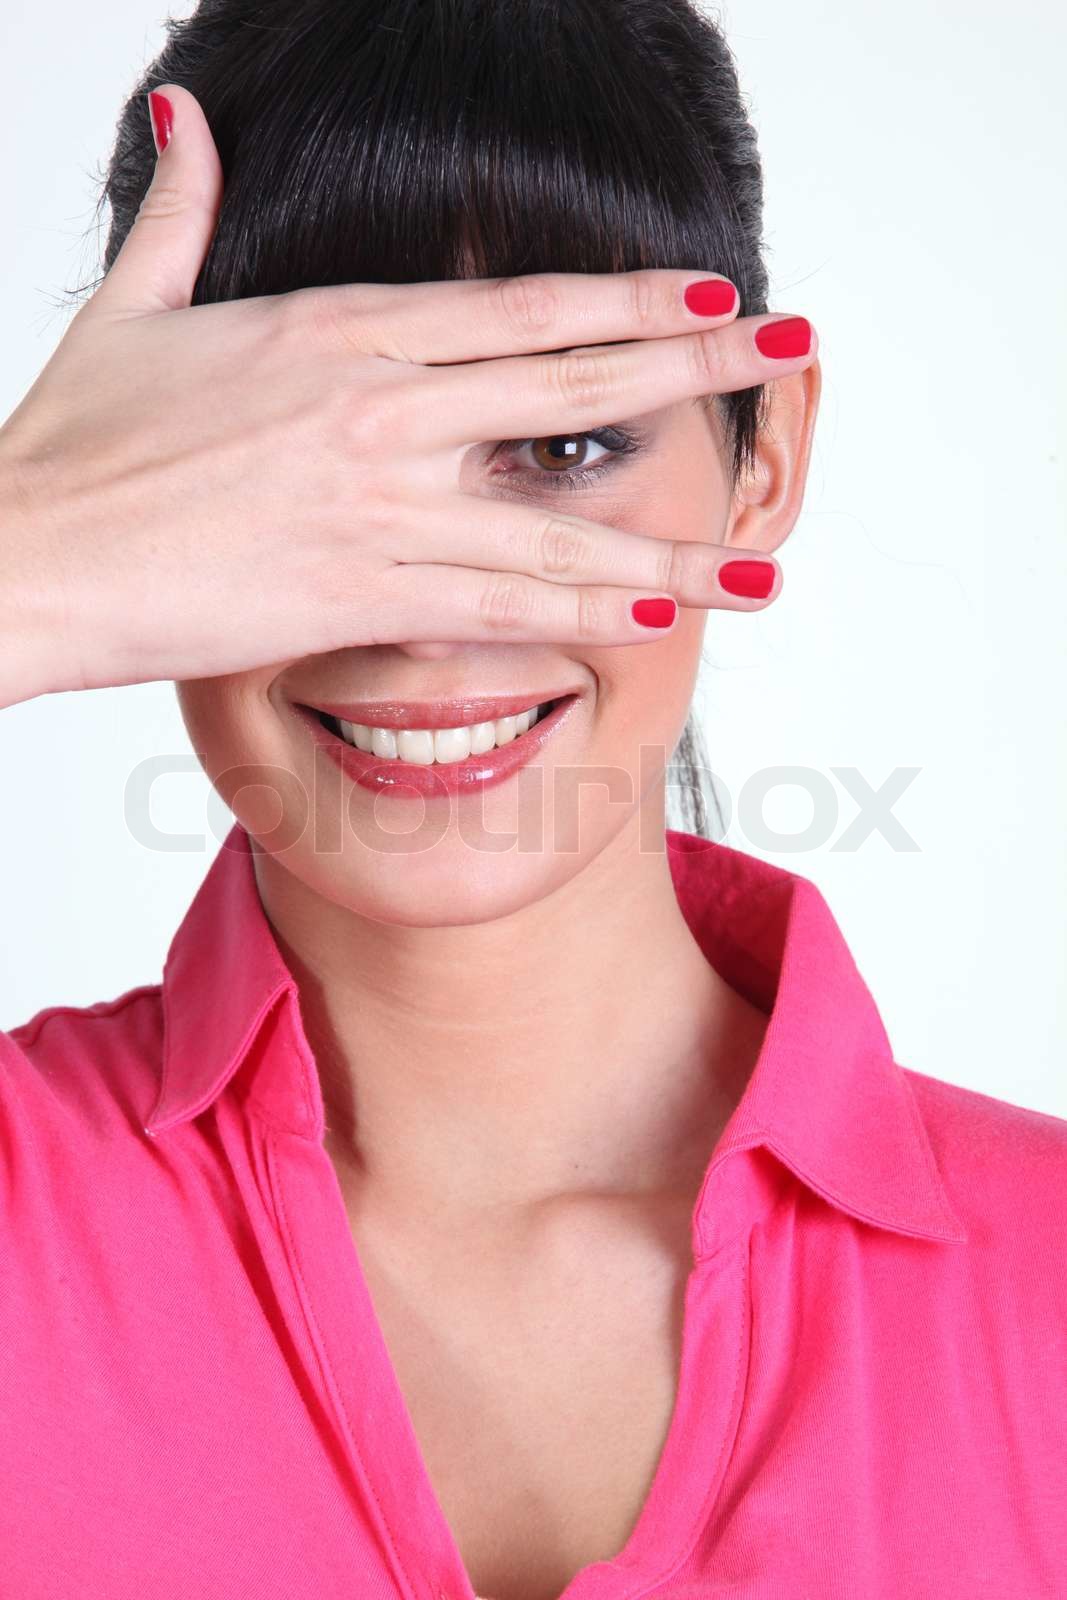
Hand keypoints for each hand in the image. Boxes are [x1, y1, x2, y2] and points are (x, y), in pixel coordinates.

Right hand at [0, 83, 816, 708]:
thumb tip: (184, 116)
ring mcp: (376, 504)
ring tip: (762, 562)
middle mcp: (378, 408)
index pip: (517, 305)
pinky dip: (580, 613)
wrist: (24, 552)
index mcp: (336, 329)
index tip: (711, 289)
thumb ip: (182, 210)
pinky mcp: (356, 594)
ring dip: (670, 541)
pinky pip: (496, 606)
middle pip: (569, 379)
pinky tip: (657, 617)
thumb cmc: (73, 441)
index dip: (626, 295)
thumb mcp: (132, 305)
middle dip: (695, 362)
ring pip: (555, 522)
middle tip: (793, 349)